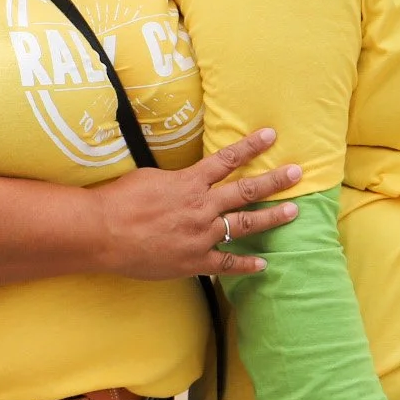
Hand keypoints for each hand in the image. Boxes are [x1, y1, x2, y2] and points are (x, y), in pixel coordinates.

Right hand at [95, 128, 302, 278]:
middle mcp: (201, 207)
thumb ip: (177, 179)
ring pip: (243, 224)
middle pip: (246, 191)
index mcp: (190, 183)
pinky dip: (246, 264)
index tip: (271, 135)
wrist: (102, 232)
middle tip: (298, 173)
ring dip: (271, 218)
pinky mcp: (194, 261)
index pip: (227, 160)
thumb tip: (189, 178)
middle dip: (275, 181)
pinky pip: (226, 264)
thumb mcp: (151, 177)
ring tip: (293, 211)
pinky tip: (263, 263)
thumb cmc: (120, 201)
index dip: (250, 146)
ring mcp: (200, 235)